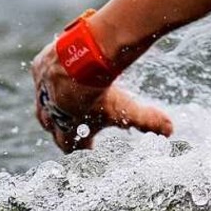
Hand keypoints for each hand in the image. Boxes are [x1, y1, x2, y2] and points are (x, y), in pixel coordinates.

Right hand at [31, 41, 172, 151]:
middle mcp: (51, 114)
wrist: (80, 61)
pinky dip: (47, 79)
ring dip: (51, 107)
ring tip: (60, 105)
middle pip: (53, 128)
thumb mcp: (125, 110)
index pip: (70, 146)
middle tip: (71, 129)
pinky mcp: (39, 69)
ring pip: (42, 106)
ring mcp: (42, 92)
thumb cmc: (100, 91)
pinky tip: (54, 75)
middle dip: (62, 130)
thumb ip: (148, 121)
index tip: (86, 149)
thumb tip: (170, 131)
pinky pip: (40, 78)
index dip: (78, 148)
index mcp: (69, 128)